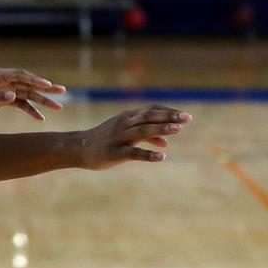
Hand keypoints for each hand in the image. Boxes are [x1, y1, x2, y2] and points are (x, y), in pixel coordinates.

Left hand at [0, 68, 68, 121]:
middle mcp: (3, 81)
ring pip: (27, 95)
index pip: (21, 76)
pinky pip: (20, 104)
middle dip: (45, 89)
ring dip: (41, 101)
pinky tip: (40, 118)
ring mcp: (3, 91)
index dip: (35, 80)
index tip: (49, 85)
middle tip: (62, 92)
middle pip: (28, 84)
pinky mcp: (1, 101)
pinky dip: (30, 110)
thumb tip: (13, 96)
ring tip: (57, 107)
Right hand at [73, 104, 191, 167]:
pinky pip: (133, 153)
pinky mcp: (114, 153)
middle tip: (187, 118)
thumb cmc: (106, 141)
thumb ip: (147, 137)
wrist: (79, 148)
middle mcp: (124, 124)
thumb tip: (166, 143)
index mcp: (128, 118)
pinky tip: (162, 157)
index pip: (152, 110)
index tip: (184, 115)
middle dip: (169, 117)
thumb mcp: (127, 136)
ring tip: (178, 130)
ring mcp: (119, 138)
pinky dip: (148, 154)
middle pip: (149, 117)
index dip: (168, 112)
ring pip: (142, 131)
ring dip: (161, 130)